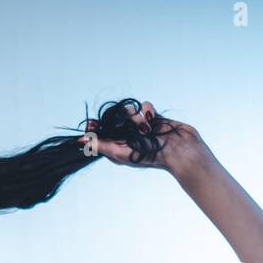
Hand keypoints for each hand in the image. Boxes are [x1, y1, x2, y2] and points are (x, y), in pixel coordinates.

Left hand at [77, 101, 213, 177]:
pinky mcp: (153, 117)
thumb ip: (103, 146)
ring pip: (129, 112)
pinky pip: (144, 106)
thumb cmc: (152, 156)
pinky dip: (146, 111)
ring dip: (135, 117)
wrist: (181, 151)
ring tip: (145, 127)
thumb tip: (81, 141)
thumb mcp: (123, 153)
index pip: (101, 135)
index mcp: (118, 148)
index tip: (91, 123)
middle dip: (119, 120)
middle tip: (127, 125)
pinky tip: (152, 119)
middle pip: (113, 120)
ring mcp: (141, 126)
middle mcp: (128, 137)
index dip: (95, 128)